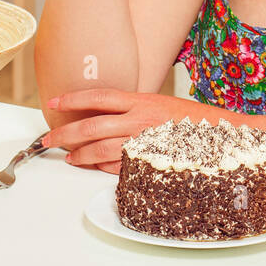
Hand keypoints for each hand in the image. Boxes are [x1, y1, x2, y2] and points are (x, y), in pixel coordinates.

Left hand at [40, 88, 184, 171]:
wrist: (216, 135)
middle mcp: (139, 121)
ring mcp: (143, 143)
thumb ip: (131, 108)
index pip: (99, 96)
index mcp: (141, 101)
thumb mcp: (157, 103)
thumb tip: (103, 114)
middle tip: (49, 139)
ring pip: (101, 150)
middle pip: (93, 126)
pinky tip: (94, 167)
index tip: (54, 102)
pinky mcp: (147, 163)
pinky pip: (118, 167)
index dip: (74, 99)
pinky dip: (103, 168)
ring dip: (81, 154)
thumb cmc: (188, 120)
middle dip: (66, 133)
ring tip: (69, 157)